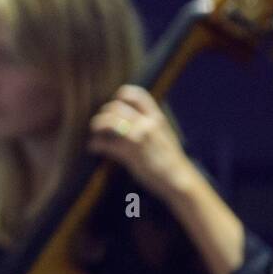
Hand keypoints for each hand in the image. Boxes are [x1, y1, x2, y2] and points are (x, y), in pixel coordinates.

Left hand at [87, 84, 197, 202]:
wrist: (178, 179)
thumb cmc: (169, 159)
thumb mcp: (164, 134)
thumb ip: (150, 123)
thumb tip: (132, 116)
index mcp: (157, 117)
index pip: (136, 94)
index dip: (120, 96)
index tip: (114, 105)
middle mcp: (147, 123)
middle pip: (116, 106)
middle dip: (104, 113)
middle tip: (101, 123)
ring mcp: (138, 138)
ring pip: (108, 121)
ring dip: (97, 125)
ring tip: (95, 132)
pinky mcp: (129, 153)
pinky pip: (104, 143)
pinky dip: (95, 144)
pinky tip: (94, 148)